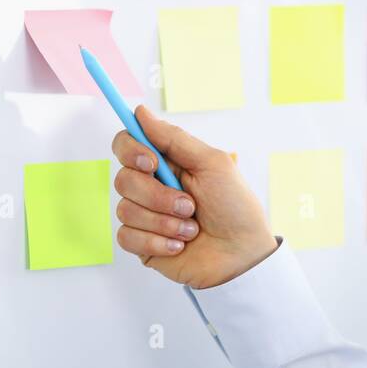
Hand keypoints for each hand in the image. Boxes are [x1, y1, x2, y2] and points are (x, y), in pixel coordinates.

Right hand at [112, 105, 277, 289]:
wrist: (243, 255)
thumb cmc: (235, 207)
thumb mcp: (212, 164)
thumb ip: (174, 138)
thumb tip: (140, 112)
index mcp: (167, 163)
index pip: (127, 144)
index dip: (131, 150)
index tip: (151, 163)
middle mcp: (152, 186)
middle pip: (123, 179)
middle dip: (158, 196)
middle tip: (189, 206)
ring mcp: (145, 216)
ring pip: (124, 209)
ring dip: (163, 221)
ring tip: (191, 229)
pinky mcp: (143, 244)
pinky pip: (127, 237)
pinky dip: (157, 242)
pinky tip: (180, 246)